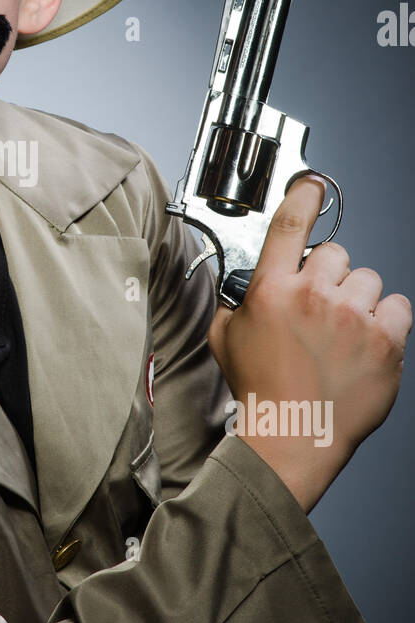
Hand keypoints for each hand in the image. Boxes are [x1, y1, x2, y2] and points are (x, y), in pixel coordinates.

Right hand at [207, 174, 410, 513]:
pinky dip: (387, 320)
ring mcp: (353, 318)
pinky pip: (399, 307)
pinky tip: (368, 341)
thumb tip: (240, 284)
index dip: (303, 196)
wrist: (293, 437)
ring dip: (358, 299)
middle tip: (320, 309)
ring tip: (344, 332)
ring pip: (368, 279)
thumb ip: (234, 302)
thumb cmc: (260, 393)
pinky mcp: (385, 341)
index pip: (290, 224)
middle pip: (335, 254)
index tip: (311, 185)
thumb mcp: (225, 339)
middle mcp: (314, 297)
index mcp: (272, 291)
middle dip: (329, 276)